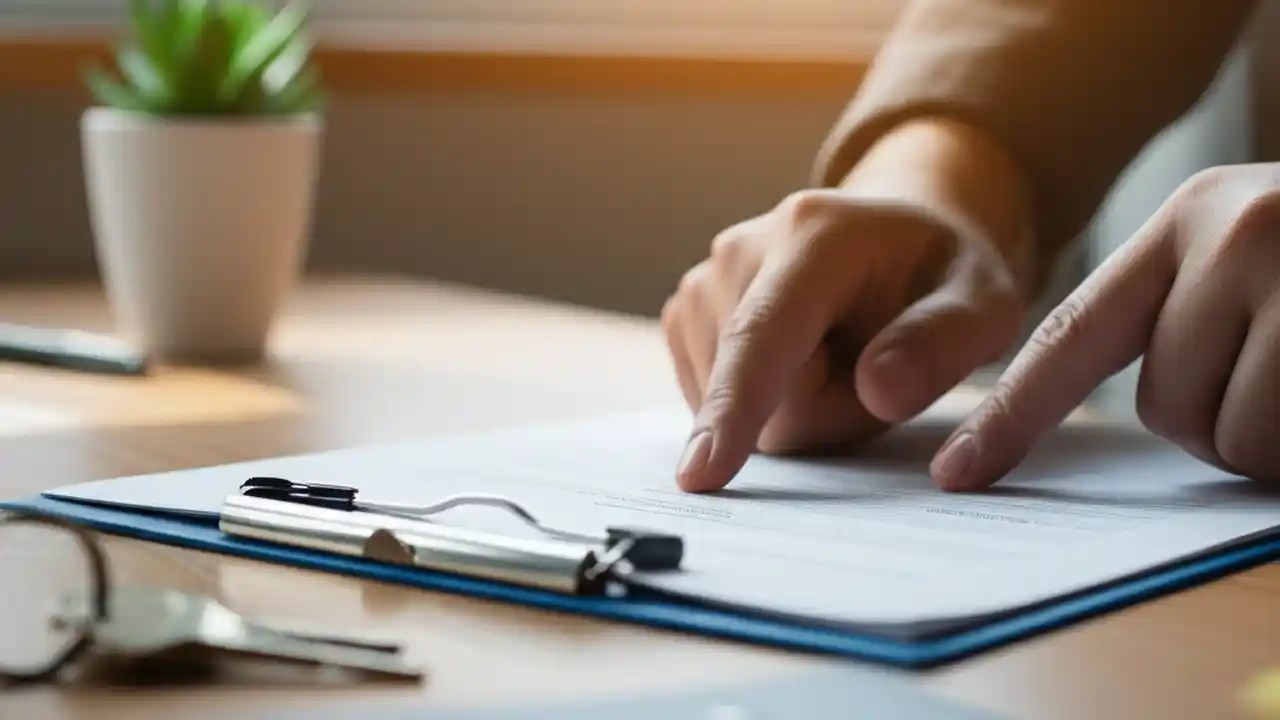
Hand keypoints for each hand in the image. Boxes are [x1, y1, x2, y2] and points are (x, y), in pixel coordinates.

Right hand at [663, 119, 1033, 491]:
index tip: (701, 472)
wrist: (894, 240)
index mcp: (813, 236)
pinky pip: (711, 399)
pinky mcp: (686, 314)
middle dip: (822, 409)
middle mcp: (739, 250)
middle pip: (761, 394)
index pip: (763, 337)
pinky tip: (793, 360)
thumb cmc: (938, 278)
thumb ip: (943, 343)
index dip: (734, 407)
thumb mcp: (983, 304)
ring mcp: (703, 282)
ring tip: (834, 356)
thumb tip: (879, 391)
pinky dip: (758, 401)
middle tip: (874, 366)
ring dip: (791, 407)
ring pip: (732, 405)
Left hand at [935, 163, 1279, 489]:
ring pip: (1231, 438)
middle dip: (1221, 423)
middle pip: (1165, 408)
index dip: (1011, 415)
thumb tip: (1121, 416)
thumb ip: (1186, 312)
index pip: (1070, 334)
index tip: (953, 471)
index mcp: (1190, 217)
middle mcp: (1232, 232)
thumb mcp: (1266, 254)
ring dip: (1273, 441)